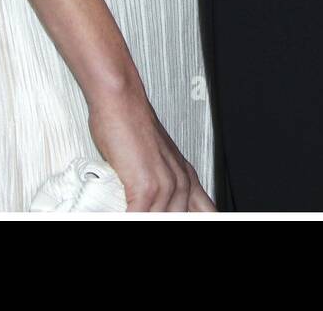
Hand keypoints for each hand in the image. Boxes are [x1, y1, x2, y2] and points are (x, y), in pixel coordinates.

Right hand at [88, 84, 215, 211]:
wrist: (120, 100)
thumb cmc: (129, 123)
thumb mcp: (154, 159)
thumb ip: (160, 185)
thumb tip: (149, 204)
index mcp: (186, 178)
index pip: (206, 213)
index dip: (196, 219)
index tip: (182, 221)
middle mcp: (181, 183)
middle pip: (179, 218)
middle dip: (161, 217)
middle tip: (144, 211)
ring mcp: (166, 186)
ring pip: (158, 220)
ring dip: (142, 218)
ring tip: (130, 211)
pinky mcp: (147, 188)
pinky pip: (138, 218)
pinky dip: (128, 218)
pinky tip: (116, 213)